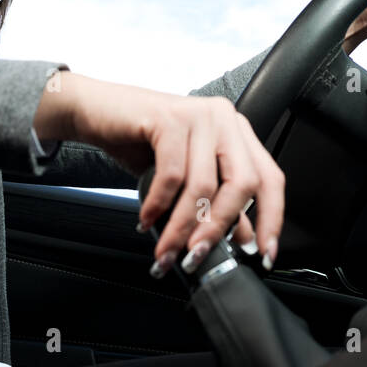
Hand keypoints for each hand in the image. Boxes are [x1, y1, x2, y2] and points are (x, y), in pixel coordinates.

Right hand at [52, 74, 285, 275]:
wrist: (95, 111)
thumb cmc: (140, 142)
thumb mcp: (184, 178)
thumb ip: (213, 203)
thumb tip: (240, 239)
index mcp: (236, 133)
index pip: (270, 178)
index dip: (272, 219)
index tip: (263, 254)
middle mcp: (224, 119)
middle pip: (243, 183)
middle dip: (219, 228)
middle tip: (197, 256)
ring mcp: (199, 115)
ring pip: (204, 185)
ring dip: (182, 227)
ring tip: (166, 249)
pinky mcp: (170, 117)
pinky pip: (172, 175)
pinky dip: (158, 205)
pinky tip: (147, 219)